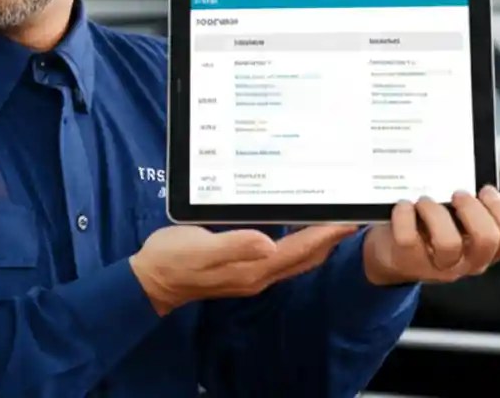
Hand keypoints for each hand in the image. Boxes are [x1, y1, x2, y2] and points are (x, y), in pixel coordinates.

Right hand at [129, 224, 357, 315]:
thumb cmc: (172, 259)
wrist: (151, 280)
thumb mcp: (200, 247)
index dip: (324, 236)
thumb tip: (268, 241)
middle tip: (348, 218)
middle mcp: (256, 274)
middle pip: (303, 258)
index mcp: (251, 267)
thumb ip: (234, 245)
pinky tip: (292, 231)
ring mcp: (249, 275)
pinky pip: (279, 259)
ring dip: (314, 243)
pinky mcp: (240, 271)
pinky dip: (295, 245)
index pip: (298, 250)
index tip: (346, 220)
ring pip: (293, 260)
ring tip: (328, 223)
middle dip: (328, 240)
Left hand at [363, 185, 499, 285]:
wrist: (391, 256)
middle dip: (472, 209)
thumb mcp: (455, 222)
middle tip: (456, 194)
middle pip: (487, 239)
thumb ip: (467, 207)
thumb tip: (466, 173)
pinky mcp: (408, 260)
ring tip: (424, 201)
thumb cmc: (428, 229)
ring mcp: (438, 266)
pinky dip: (404, 214)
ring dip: (436, 212)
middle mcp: (467, 262)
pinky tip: (404, 206)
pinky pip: (408, 237)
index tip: (485, 190)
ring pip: (448, 242)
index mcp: (485, 251)